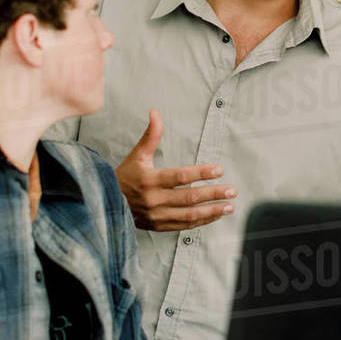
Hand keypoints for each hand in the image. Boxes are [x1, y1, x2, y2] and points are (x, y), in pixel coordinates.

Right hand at [115, 109, 236, 230]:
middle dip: (214, 194)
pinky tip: (215, 215)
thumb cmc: (125, 176)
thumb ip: (151, 135)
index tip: (219, 170)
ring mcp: (157, 216)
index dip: (201, 173)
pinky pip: (185, 226)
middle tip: (232, 190)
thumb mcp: (137, 155)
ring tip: (229, 205)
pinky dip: (202, 221)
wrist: (108, 203)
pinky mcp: (159, 226)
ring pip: (190, 215)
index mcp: (150, 180)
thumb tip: (155, 112)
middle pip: (190, 197)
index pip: (181, 176)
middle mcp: (154, 200)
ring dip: (212, 210)